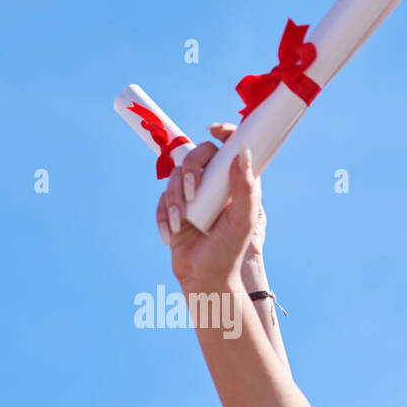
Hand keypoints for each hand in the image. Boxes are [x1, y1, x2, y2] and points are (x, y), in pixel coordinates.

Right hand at [157, 132, 260, 293]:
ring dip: (174, 200)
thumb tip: (243, 153)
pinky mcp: (174, 207)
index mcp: (235, 183)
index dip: (224, 132)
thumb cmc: (228, 251)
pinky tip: (170, 233)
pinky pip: (161, 197)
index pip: (230, 148)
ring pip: (175, 176)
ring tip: (180, 222)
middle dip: (190, 172)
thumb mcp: (242, 220)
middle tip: (192, 193)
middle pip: (198, 155)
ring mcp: (192, 195)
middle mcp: (214, 184)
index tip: (213, 130)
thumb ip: (245, 187)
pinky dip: (162, 214)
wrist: (203, 277)